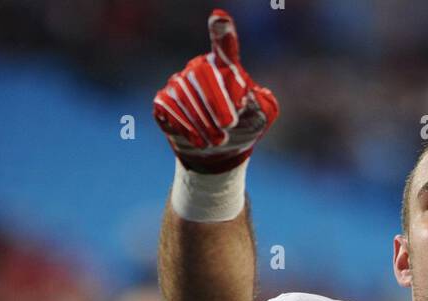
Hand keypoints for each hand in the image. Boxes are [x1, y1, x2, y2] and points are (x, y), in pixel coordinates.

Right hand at [153, 9, 278, 172]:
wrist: (220, 153)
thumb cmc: (244, 127)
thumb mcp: (263, 116)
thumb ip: (262, 102)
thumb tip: (245, 95)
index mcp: (226, 65)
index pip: (224, 45)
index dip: (222, 31)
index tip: (220, 18)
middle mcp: (200, 67)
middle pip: (202, 74)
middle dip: (216, 102)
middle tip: (228, 126)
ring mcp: (179, 82)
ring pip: (184, 92)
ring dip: (203, 119)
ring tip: (217, 140)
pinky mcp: (164, 100)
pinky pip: (168, 105)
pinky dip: (184, 124)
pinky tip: (198, 140)